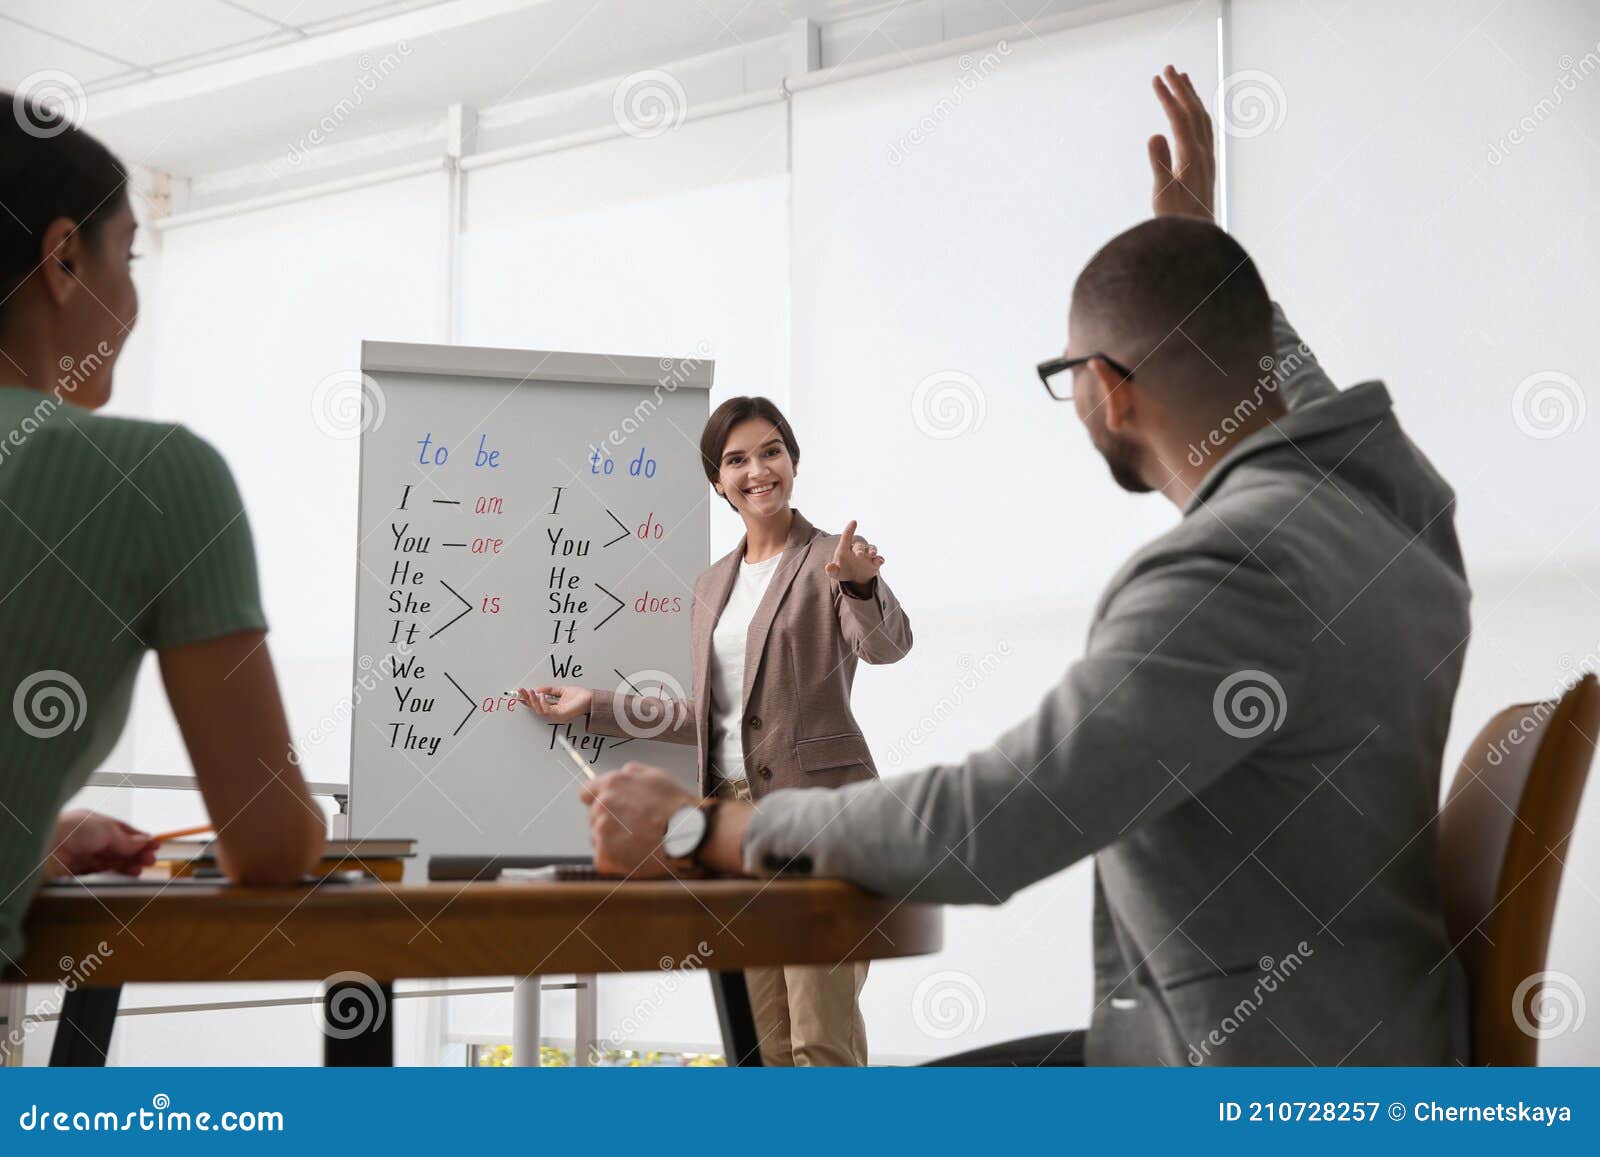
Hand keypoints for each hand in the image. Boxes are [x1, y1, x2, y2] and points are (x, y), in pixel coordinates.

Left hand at [46, 810, 157, 878]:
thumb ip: (125, 839)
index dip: (138, 838)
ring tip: (142, 868)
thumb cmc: (70, 830)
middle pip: (116, 847)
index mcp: (91, 823)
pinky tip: (128, 874)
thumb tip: (143, 841)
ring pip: (110, 861)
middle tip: (151, 859)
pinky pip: (101, 873)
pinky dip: (116, 873)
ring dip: (128, 864)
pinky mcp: (76, 874)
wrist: (42, 850)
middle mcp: (85, 839)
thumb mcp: (106, 829)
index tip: (153, 844)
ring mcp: (80, 856)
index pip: (119, 830)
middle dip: (135, 852)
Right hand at [515, 685, 592, 722]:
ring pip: (539, 710)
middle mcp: (554, 713)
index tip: (521, 692)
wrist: (591, 699)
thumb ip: (550, 690)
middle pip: (536, 708)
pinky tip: (541, 695)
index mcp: (553, 707)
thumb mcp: (561, 690)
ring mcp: (557, 715)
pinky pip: (547, 711)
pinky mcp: (560, 715)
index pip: (537, 704)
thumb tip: (538, 689)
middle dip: (527, 699)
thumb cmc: (580, 696)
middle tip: (521, 691)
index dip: (528, 699)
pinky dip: (543, 703)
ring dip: (533, 700)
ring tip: (530, 692)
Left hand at [579, 761, 697, 877]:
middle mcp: (602, 804)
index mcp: (612, 783)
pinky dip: (615, 861)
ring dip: (612, 841)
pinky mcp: (606, 855)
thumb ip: (633, 772)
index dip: (598, 801)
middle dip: (610, 822)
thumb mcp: (658, 775)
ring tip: (637, 843)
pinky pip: (603, 859)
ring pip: (598, 838)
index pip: (587, 793)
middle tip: (634, 828)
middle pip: (594, 817)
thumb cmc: (678, 807)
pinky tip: (634, 856)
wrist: (689, 835)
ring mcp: (602, 830)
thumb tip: (624, 772)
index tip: (609, 810)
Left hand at [823, 520, 884, 587]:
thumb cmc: (843, 570)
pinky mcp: (875, 562)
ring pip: (872, 549)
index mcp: (846, 549)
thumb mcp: (836, 573)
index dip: (850, 530)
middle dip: (860, 549)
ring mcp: (867, 555)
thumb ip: (831, 570)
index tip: (854, 522)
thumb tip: (828, 567)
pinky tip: (879, 562)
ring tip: (872, 554)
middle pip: (859, 545)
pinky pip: (879, 559)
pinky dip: (880, 559)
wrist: (855, 578)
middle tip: (859, 554)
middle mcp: (858, 549)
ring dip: (872, 550)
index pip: (847, 537)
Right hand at [1149, 64, 1214, 221]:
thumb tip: (1154, 134)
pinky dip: (1197, 114)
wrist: (1196, 239)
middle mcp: (1204, 154)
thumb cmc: (1176, 220)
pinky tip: (1192, 113)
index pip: (1180, 118)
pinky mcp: (1206, 166)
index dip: (1167, 97)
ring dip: (1191, 98)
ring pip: (1202, 119)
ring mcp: (1207, 159)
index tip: (1155, 79)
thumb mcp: (1162, 192)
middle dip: (1181, 88)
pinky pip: (1205, 131)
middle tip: (1168, 68)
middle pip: (1194, 112)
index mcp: (1192, 156)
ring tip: (1182, 80)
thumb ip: (1159, 162)